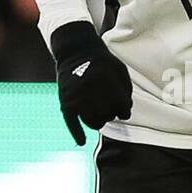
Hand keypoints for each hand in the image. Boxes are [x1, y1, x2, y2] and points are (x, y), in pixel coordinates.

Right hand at [50, 21, 132, 145]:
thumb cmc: (101, 62)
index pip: (122, 107)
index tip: (122, 109)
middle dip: (111, 114)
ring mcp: (77, 96)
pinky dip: (77, 133)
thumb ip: (126, 90)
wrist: (75, 50)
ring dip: (98, 122)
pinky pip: (71, 122)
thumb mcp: (120, 69)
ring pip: (92, 121)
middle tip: (108, 107)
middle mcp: (92, 89)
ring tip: (99, 115)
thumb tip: (125, 112)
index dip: (124, 110)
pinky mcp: (65, 101)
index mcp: (108, 80)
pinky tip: (81, 142)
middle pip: (108, 115)